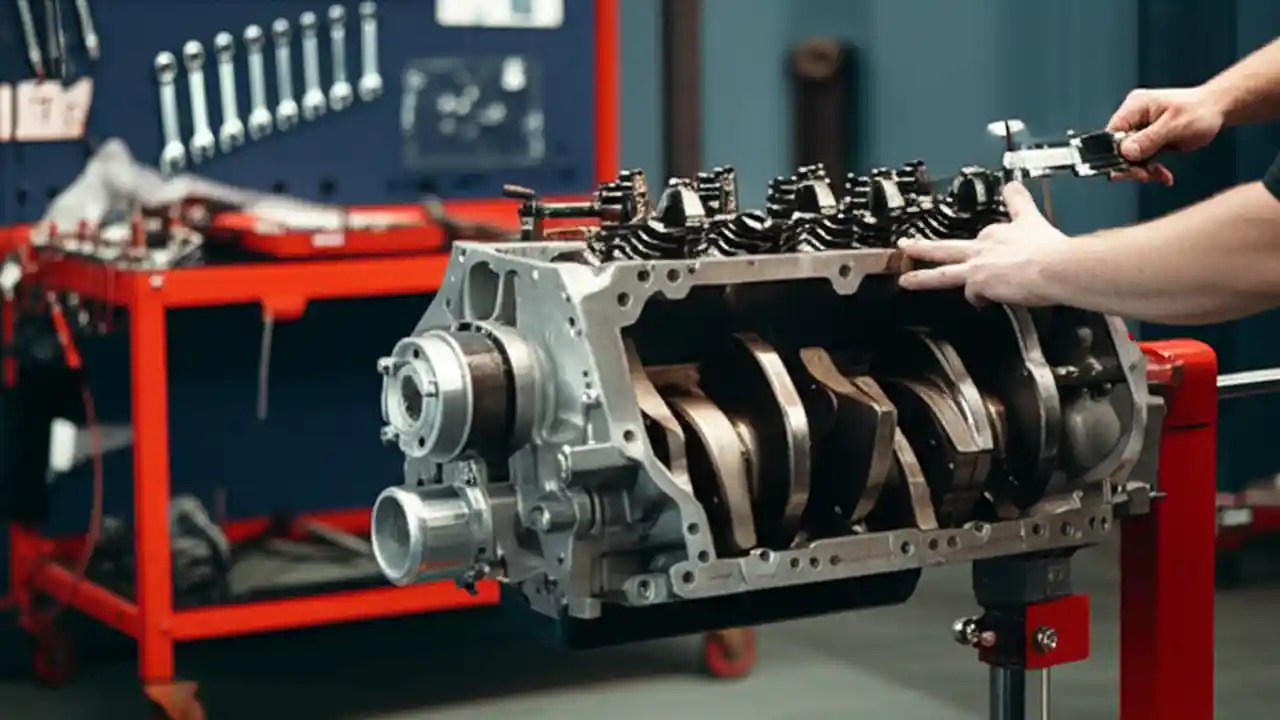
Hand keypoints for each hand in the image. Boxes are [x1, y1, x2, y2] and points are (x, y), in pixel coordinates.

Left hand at [897, 183, 1065, 306]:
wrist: (1055, 266)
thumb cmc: (1050, 248)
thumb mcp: (1033, 217)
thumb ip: (1020, 202)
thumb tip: (1012, 184)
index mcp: (995, 233)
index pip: (980, 240)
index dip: (982, 250)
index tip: (986, 255)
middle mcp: (982, 247)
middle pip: (945, 247)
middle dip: (921, 247)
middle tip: (905, 246)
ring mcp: (977, 265)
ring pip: (942, 273)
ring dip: (921, 278)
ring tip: (905, 281)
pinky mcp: (978, 282)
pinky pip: (974, 296)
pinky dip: (981, 300)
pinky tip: (988, 301)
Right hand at [1107, 86, 1225, 184]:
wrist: (1217, 109)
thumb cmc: (1200, 111)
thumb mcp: (1175, 125)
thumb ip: (1149, 138)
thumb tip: (1126, 151)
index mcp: (1135, 106)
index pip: (1111, 134)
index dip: (1116, 154)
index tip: (1129, 168)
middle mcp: (1134, 116)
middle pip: (1118, 148)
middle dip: (1132, 165)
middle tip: (1146, 175)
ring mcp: (1140, 128)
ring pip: (1130, 157)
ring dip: (1144, 170)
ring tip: (1160, 175)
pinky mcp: (1148, 138)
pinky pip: (1141, 158)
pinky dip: (1151, 169)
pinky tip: (1163, 174)